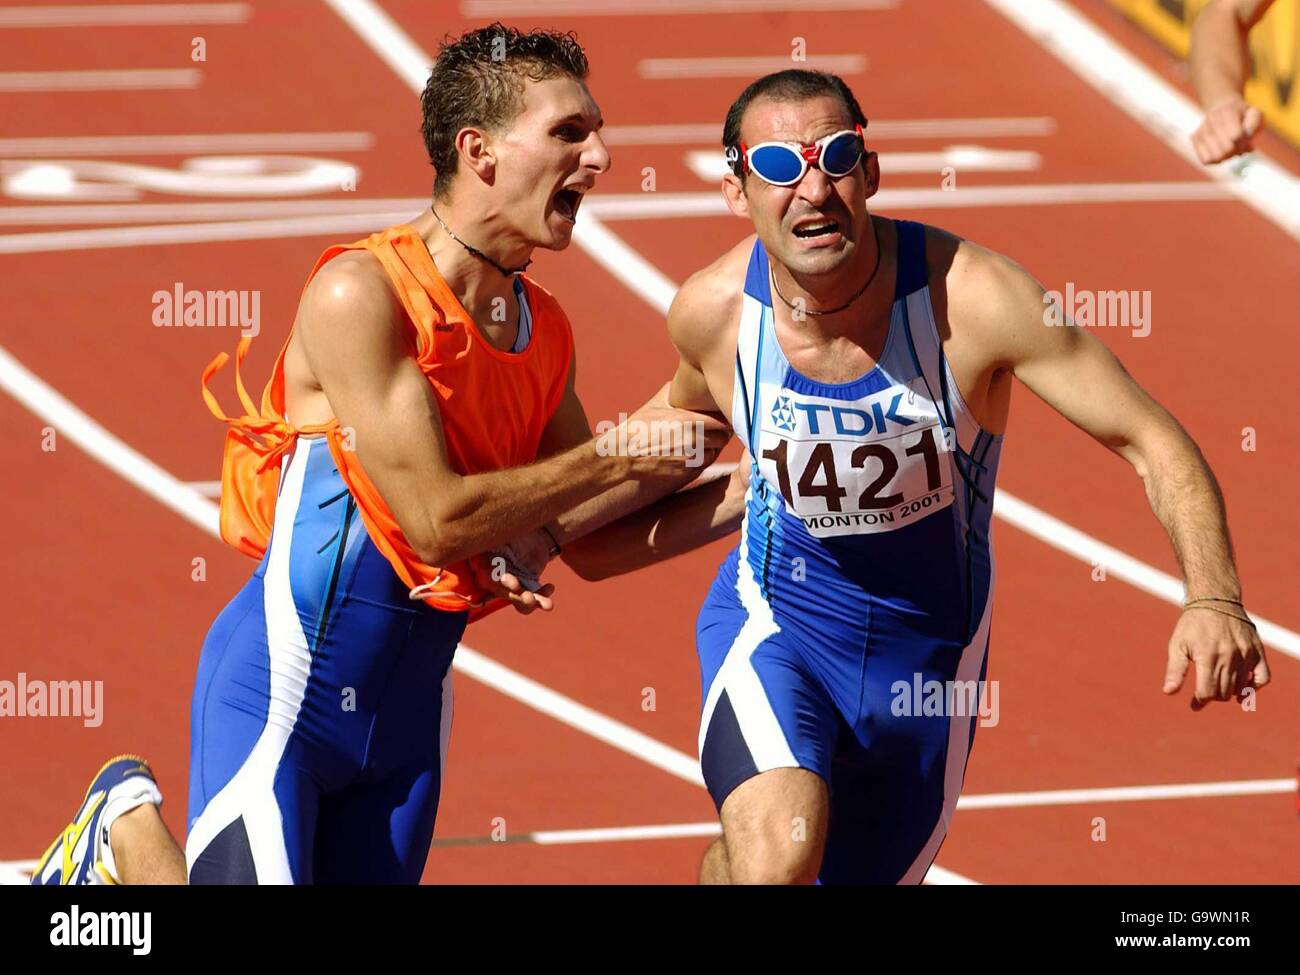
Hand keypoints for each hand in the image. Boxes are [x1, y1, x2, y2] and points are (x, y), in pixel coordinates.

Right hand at [468, 529, 555, 614]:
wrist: (533, 532)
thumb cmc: (514, 528)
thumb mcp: (506, 530)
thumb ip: (499, 534)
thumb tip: (490, 527)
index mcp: (484, 562)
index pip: (486, 575)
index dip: (497, 581)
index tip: (511, 581)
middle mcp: (495, 578)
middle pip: (503, 592)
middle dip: (516, 596)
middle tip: (528, 597)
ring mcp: (512, 586)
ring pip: (518, 601)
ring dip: (529, 604)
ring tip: (546, 604)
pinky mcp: (527, 588)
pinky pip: (534, 598)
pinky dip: (542, 597)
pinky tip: (550, 587)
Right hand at [611, 402, 730, 477]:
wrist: (623, 455)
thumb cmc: (638, 427)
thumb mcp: (655, 404)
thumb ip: (674, 391)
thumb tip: (684, 380)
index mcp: (688, 422)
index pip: (723, 420)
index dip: (726, 418)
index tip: (723, 415)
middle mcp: (693, 441)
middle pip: (724, 437)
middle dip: (722, 432)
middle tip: (718, 427)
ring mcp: (691, 459)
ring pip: (716, 451)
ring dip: (714, 445)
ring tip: (706, 439)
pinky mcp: (687, 472)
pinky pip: (705, 464)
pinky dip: (704, 457)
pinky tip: (696, 451)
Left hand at [1162, 607, 1269, 709]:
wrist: (1214, 601)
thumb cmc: (1192, 625)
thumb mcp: (1177, 645)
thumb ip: (1175, 670)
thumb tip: (1168, 692)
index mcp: (1207, 656)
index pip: (1207, 692)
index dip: (1199, 702)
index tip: (1195, 705)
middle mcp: (1229, 656)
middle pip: (1223, 693)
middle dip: (1212, 696)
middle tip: (1204, 690)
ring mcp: (1245, 654)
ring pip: (1240, 688)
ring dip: (1229, 692)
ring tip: (1218, 684)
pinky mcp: (1257, 651)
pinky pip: (1263, 678)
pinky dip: (1254, 687)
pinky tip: (1243, 689)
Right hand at [1191, 96, 1262, 164]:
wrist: (1221, 107)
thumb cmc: (1242, 114)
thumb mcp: (1255, 113)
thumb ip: (1254, 123)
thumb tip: (1247, 134)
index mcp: (1228, 112)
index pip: (1236, 136)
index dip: (1244, 141)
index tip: (1247, 137)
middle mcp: (1211, 120)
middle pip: (1226, 149)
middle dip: (1236, 151)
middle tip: (1240, 145)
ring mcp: (1201, 129)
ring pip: (1216, 157)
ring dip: (1226, 157)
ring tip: (1230, 149)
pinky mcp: (1194, 139)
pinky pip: (1206, 160)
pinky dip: (1216, 160)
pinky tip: (1220, 151)